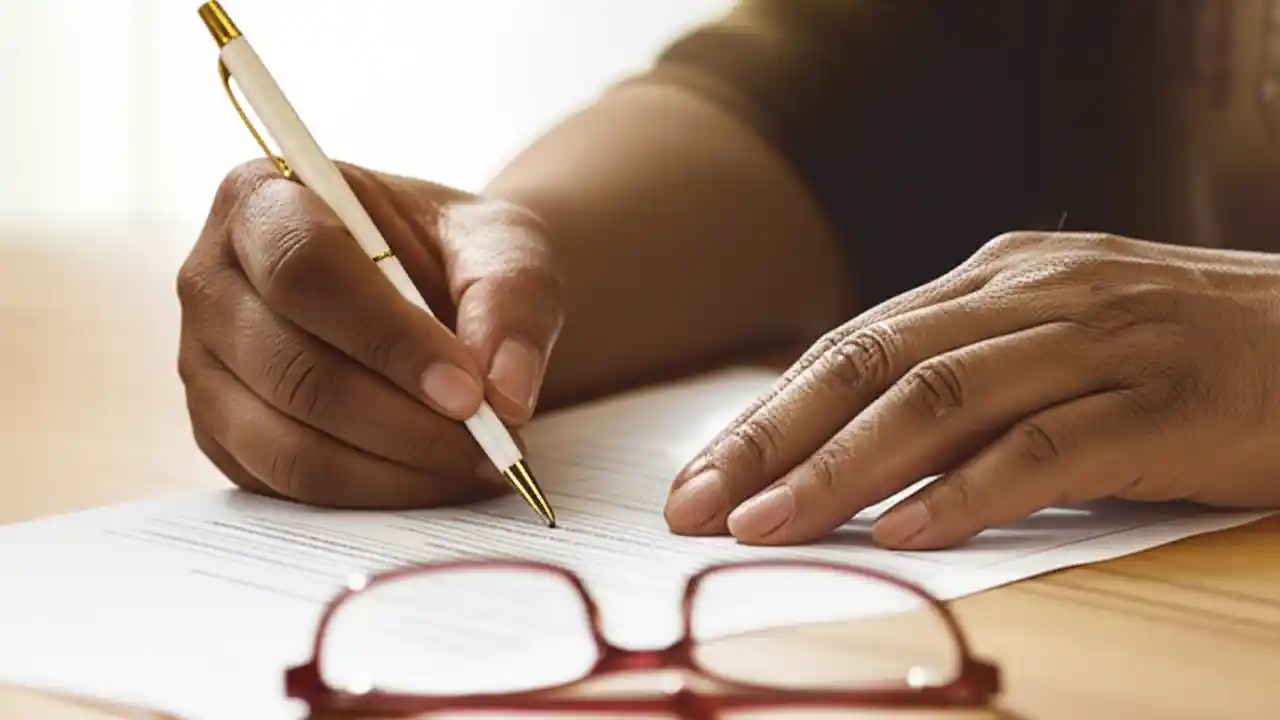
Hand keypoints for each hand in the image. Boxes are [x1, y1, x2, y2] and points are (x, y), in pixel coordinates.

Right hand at [178, 160, 563, 506]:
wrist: (438, 291)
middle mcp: (213, 281)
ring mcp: (205, 365)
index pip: (305, 269)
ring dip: (397, 472)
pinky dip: (376, 496)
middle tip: (492, 446)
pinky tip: (441, 481)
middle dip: (404, 423)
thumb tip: (505, 394)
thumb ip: (512, 302)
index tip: (468, 391)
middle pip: (293, 370)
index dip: (387, 338)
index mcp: (264, 199)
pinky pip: (292, 488)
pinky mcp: (222, 435)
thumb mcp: (505, 247)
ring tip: (480, 467)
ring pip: (289, 444)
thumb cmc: (458, 254)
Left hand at [665, 232, 1279, 547]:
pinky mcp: (1165, 400)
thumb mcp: (1058, 339)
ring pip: (941, 400)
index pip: (854, 345)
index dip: (767, 414)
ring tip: (769, 526)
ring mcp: (1101, 340)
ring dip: (842, 469)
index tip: (700, 477)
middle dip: (773, 439)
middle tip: (700, 506)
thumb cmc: (1183, 351)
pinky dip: (966, 492)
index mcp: (999, 276)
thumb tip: (851, 443)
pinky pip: (1047, 447)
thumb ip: (966, 371)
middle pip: (873, 364)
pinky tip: (903, 532)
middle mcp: (1035, 293)